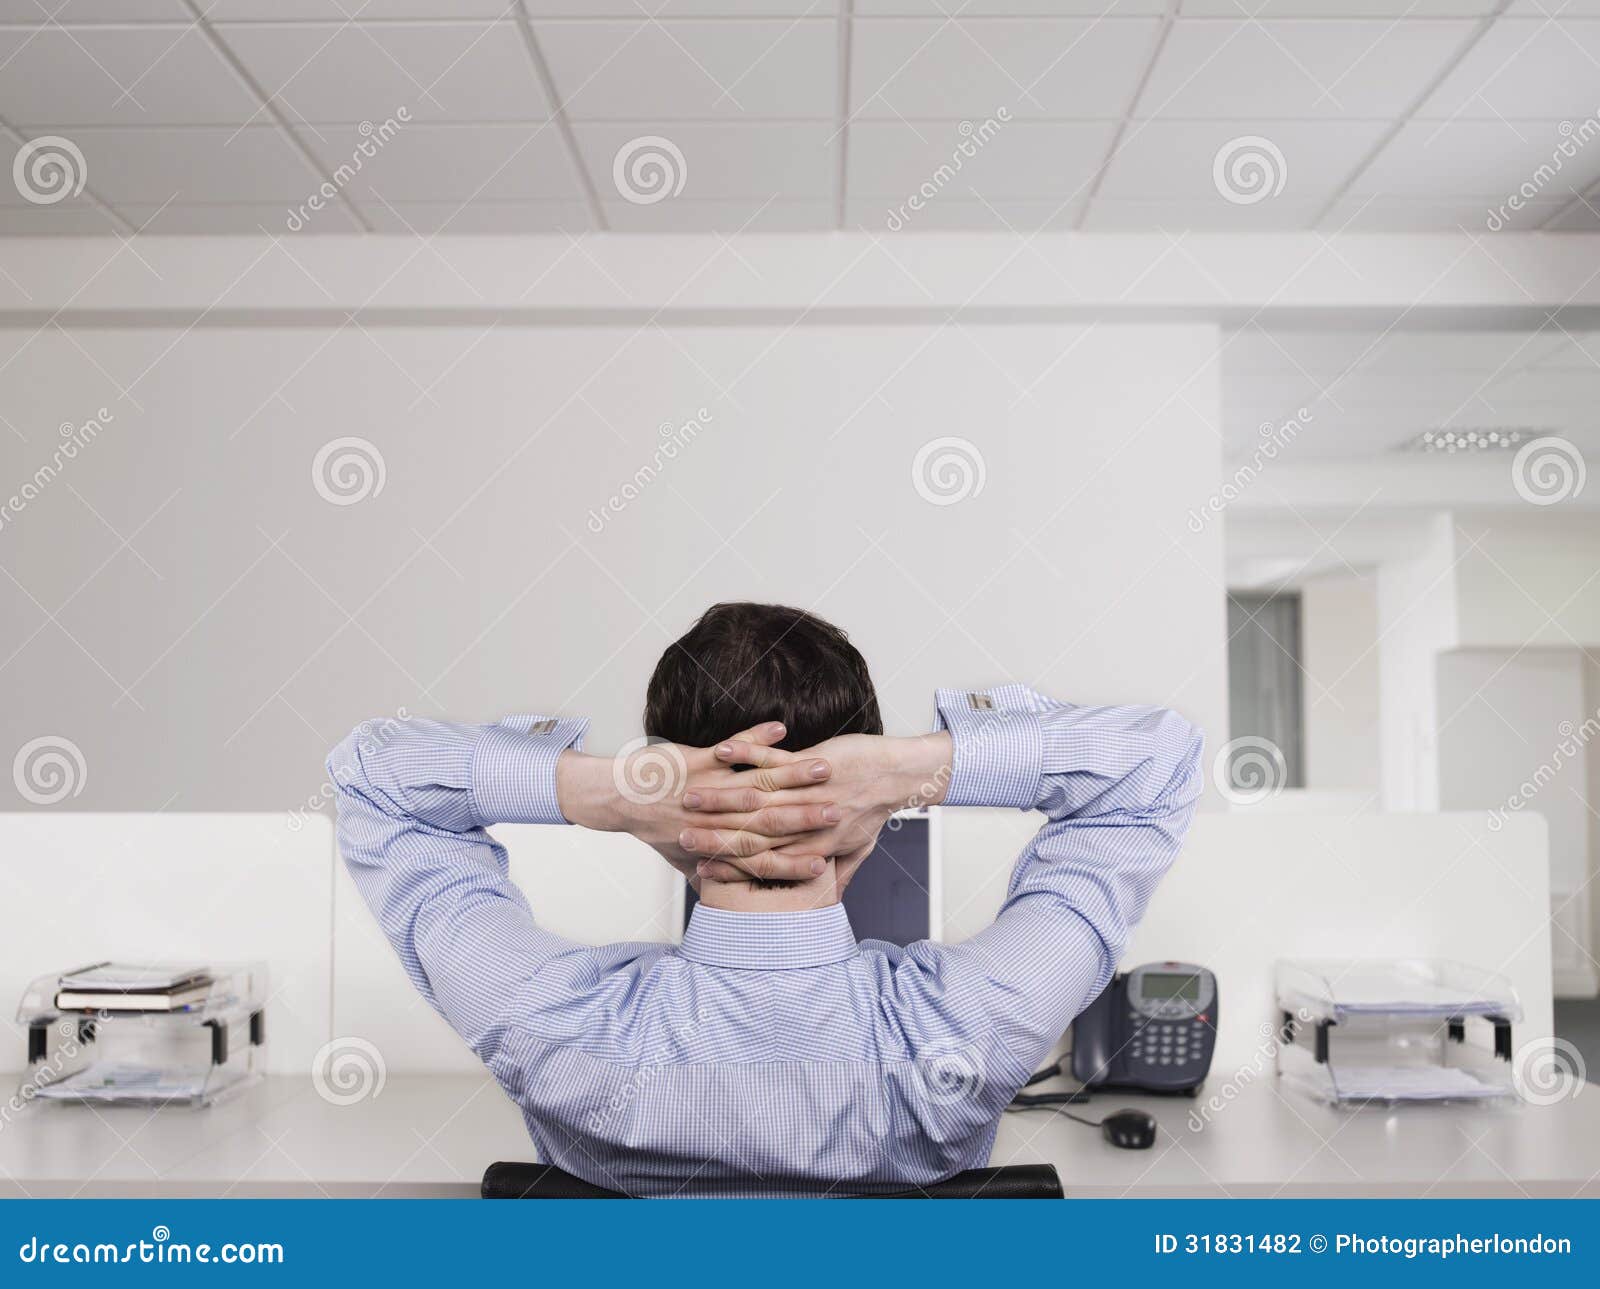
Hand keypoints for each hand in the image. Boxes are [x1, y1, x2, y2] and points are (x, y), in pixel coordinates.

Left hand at [557, 722, 839, 885]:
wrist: (615, 799)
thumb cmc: (651, 828)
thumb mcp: (681, 859)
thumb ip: (707, 876)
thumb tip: (723, 897)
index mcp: (718, 844)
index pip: (764, 859)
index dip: (795, 862)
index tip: (825, 862)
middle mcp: (717, 819)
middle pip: (770, 821)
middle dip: (808, 816)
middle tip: (839, 812)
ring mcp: (707, 789)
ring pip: (757, 784)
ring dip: (793, 775)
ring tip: (825, 768)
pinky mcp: (694, 763)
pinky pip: (731, 750)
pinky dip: (755, 738)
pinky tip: (781, 727)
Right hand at [683, 731, 952, 887]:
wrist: (901, 775)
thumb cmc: (876, 810)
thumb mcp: (857, 848)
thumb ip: (839, 874)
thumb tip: (828, 900)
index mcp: (812, 845)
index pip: (762, 859)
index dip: (729, 865)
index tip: (699, 868)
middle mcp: (807, 822)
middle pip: (751, 831)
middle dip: (712, 834)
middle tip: (680, 835)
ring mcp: (808, 790)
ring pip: (757, 796)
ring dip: (720, 796)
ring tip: (689, 797)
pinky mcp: (813, 761)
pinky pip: (774, 757)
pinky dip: (747, 751)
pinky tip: (722, 750)